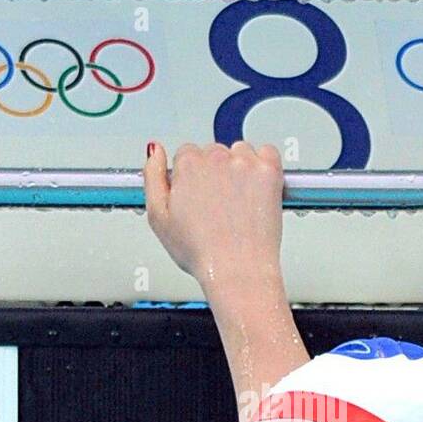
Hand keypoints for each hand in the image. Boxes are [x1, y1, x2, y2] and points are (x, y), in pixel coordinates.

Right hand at [143, 140, 284, 292]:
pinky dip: (264, 165)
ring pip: (240, 152)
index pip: (187, 154)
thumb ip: (152, 177)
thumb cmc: (201, 252)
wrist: (238, 270)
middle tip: (219, 206)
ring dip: (240, 168)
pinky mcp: (270, 172)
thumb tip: (154, 150)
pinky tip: (257, 188)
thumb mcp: (158, 218)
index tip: (198, 197)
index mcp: (188, 165)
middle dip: (215, 173)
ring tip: (238, 202)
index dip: (191, 178)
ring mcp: (245, 164)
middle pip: (214, 152)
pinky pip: (268, 153)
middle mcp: (217, 158)